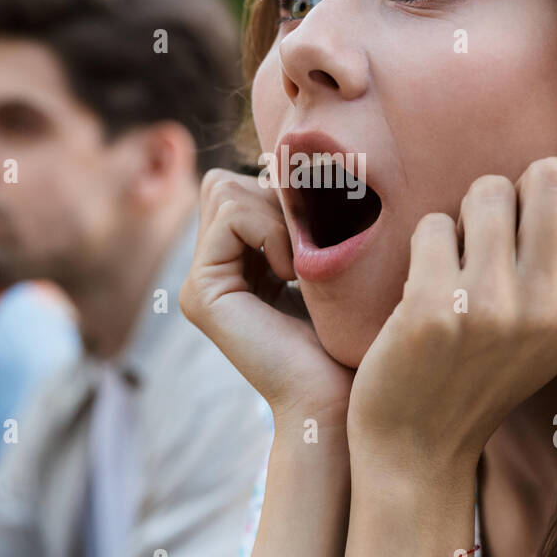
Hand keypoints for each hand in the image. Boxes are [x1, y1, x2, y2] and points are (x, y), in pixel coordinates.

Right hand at [179, 168, 352, 421]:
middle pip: (226, 182)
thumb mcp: (332, 258)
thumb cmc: (355, 336)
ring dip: (276, 214)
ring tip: (304, 263)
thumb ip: (308, 214)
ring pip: (224, 189)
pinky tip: (293, 273)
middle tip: (313, 244)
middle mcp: (212, 271)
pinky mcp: (202, 293)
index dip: (282, 192)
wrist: (344, 399)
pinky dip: (269, 231)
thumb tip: (299, 158)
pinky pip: (230, 215)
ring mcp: (201, 283)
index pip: (242, 185)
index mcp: (239, 263)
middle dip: (274, 197)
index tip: (323, 235)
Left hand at [347, 157, 556, 474]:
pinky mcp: (433, 309)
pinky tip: (426, 286)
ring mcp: (491, 308)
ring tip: (458, 262)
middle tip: (494, 230)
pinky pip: (432, 225)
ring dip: (465, 216)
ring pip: (486, 191)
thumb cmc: (484, 370)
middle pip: (551, 176)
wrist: (419, 445)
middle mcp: (548, 308)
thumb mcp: (553, 332)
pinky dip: (425, 245)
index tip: (539, 224)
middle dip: (516, 188)